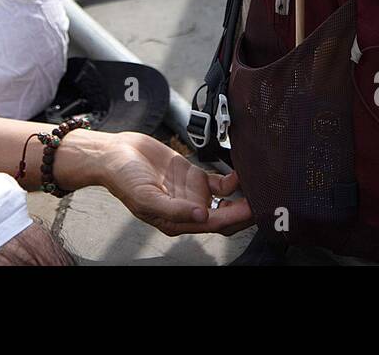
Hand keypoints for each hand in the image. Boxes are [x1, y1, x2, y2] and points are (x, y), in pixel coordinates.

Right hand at [97, 132, 252, 236]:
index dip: (234, 219)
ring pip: (226, 199)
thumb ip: (174, 209)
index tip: (251, 210)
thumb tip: (202, 217)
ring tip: (258, 187)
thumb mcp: (146, 197)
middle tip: (263, 199)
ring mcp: (192, 192)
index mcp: (177, 221)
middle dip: (245, 210)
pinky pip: (218, 181)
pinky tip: (239, 173)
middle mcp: (188, 209)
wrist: (114, 153)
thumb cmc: (123, 179)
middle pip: (225, 215)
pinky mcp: (192, 175)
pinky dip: (231, 179)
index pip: (214, 225)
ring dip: (242, 196)